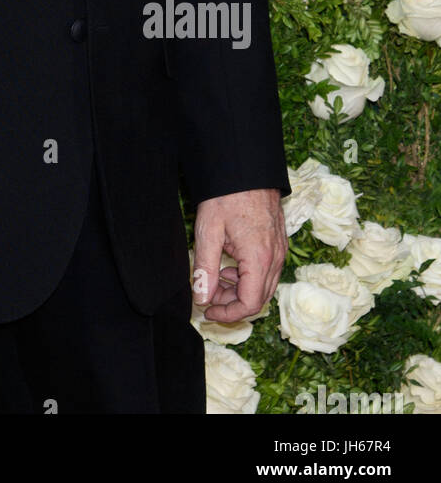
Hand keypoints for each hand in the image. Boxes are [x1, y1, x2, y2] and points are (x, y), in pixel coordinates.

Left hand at [192, 187, 286, 321]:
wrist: (246, 168)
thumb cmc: (226, 195)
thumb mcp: (208, 231)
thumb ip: (205, 268)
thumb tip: (201, 299)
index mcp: (260, 259)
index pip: (250, 304)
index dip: (228, 314)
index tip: (207, 310)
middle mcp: (276, 259)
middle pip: (259, 299)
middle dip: (232, 305)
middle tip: (207, 297)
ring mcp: (280, 250)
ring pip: (264, 287)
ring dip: (240, 291)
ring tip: (216, 279)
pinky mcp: (278, 243)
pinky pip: (267, 272)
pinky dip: (248, 278)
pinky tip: (229, 266)